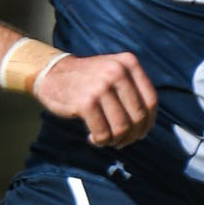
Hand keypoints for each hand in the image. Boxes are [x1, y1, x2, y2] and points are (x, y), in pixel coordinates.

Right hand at [38, 50, 157, 146]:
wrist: (51, 73)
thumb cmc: (86, 79)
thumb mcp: (113, 71)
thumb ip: (131, 90)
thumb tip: (145, 126)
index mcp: (128, 63)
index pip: (151, 100)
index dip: (149, 122)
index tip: (140, 133)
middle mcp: (117, 72)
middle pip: (138, 116)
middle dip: (132, 135)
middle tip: (121, 141)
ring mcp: (101, 86)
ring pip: (122, 127)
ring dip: (116, 140)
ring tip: (106, 140)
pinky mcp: (86, 102)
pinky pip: (103, 133)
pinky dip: (100, 141)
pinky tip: (93, 137)